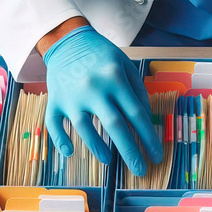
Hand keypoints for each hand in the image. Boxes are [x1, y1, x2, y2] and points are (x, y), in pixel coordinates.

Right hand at [42, 25, 161, 175]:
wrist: (68, 41)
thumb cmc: (102, 56)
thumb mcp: (126, 66)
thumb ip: (138, 92)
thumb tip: (146, 123)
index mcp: (115, 79)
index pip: (136, 114)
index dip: (148, 138)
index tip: (156, 156)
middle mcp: (94, 88)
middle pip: (115, 126)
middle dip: (130, 152)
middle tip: (140, 171)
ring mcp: (72, 96)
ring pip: (84, 128)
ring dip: (97, 148)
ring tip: (108, 160)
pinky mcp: (55, 101)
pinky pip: (54, 124)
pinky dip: (60, 141)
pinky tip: (70, 153)